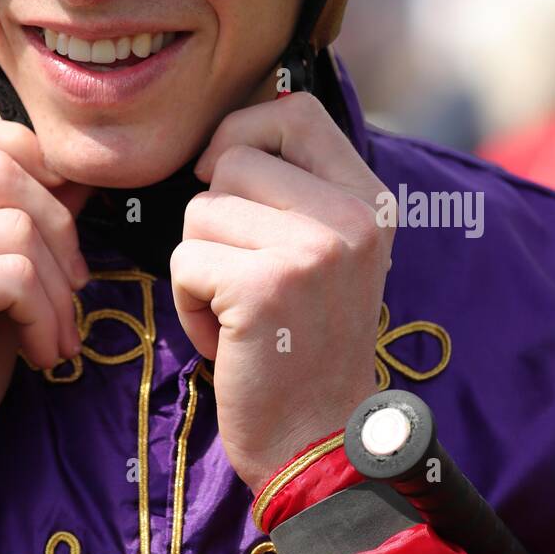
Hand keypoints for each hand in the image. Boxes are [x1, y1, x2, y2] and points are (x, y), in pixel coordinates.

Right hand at [0, 110, 92, 519]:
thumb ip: (22, 214)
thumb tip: (78, 167)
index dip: (22, 155)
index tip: (56, 214)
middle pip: (3, 166)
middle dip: (59, 227)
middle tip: (72, 287)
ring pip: (20, 221)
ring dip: (60, 284)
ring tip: (55, 330)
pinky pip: (18, 271)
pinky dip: (47, 315)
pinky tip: (41, 353)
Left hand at [169, 93, 395, 494]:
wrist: (317, 443)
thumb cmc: (303, 343)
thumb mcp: (327, 251)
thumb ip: (295, 188)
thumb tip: (226, 129)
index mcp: (369, 199)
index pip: (295, 110)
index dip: (245, 131)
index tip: (228, 178)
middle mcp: (352, 218)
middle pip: (231, 159)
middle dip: (214, 217)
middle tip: (244, 273)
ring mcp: (313, 250)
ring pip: (200, 210)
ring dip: (199, 264)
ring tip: (238, 310)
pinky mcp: (266, 287)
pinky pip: (185, 260)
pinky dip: (189, 303)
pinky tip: (226, 338)